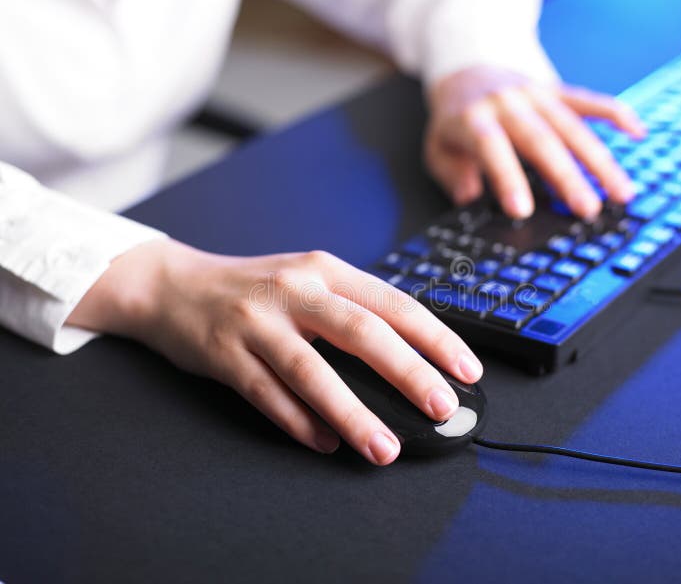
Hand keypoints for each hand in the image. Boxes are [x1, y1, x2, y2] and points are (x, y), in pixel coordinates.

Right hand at [68, 239, 482, 465]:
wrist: (174, 285)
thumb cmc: (255, 288)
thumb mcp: (309, 279)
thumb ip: (354, 307)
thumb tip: (413, 356)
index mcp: (325, 270)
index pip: (393, 302)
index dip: (435, 337)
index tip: (467, 369)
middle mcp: (294, 290)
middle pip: (362, 332)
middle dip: (408, 373)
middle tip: (442, 407)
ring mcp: (256, 321)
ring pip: (313, 372)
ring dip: (353, 414)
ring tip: (384, 448)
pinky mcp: (223, 354)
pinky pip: (267, 395)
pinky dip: (299, 423)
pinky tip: (325, 444)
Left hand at [425, 66, 646, 219]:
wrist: (468, 70)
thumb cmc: (455, 122)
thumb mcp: (437, 148)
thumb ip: (451, 174)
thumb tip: (470, 197)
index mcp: (473, 119)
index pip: (492, 147)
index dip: (507, 178)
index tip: (523, 211)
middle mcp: (508, 103)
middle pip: (542, 140)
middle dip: (567, 177)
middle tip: (588, 209)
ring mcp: (536, 95)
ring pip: (572, 127)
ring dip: (600, 160)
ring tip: (622, 192)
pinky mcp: (557, 90)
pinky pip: (588, 100)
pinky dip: (615, 114)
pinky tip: (638, 133)